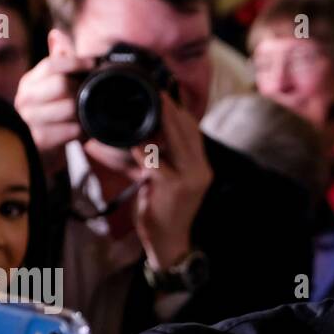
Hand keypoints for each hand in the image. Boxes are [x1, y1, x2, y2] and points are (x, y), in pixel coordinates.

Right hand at [14, 53, 95, 177]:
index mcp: (30, 82)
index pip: (52, 64)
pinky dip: (84, 131)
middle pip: (63, 85)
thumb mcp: (46, 89)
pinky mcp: (40, 140)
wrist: (32, 155)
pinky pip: (73, 130)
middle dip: (82, 91)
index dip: (75, 62)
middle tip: (92, 97)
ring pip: (70, 108)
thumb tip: (56, 34)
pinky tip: (83, 132)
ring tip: (87, 116)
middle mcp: (26, 98)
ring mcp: (31, 120)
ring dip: (85, 113)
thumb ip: (55, 64)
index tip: (94, 64)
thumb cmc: (46, 118)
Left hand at [131, 96, 212, 272]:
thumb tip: (137, 139)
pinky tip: (133, 142)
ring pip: (177, 141)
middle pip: (188, 131)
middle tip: (155, 91)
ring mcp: (191, 178)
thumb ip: (156, 159)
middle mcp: (200, 170)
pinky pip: (157, 162)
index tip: (164, 96)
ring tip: (148, 106)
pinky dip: (144, 151)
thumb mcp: (162, 181)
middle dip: (171, 110)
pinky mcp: (175, 187)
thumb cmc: (162, 211)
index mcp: (200, 167)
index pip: (194, 132)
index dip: (180, 112)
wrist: (168, 243)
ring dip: (162, 121)